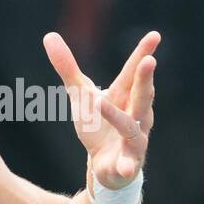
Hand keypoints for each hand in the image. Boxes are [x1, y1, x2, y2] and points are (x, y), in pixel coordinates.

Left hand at [43, 30, 157, 188]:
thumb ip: (67, 67)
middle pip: (141, 96)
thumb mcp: (80, 95)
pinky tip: (124, 168)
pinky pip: (128, 164)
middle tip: (149, 61)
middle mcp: (135, 115)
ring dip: (119, 117)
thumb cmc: (98, 125)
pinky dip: (127, 165)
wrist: (105, 165)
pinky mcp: (127, 162)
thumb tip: (48, 35)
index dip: (142, 54)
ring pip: (131, 128)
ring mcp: (134, 139)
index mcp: (124, 96)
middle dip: (144, 80)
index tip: (154, 35)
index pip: (133, 73)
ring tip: (101, 104)